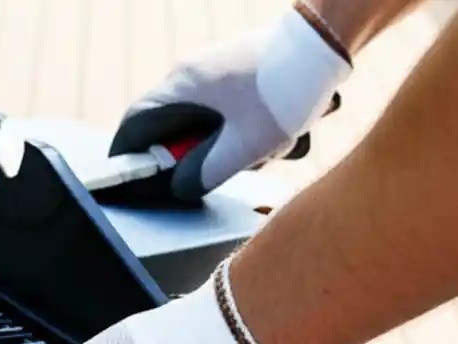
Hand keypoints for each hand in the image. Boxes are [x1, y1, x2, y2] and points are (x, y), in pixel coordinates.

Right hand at [110, 6, 350, 201]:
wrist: (325, 41)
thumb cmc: (285, 88)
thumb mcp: (246, 146)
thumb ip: (207, 173)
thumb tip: (182, 187)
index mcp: (182, 87)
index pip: (134, 125)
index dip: (132, 157)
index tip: (140, 183)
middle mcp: (192, 75)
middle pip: (175, 128)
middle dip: (200, 155)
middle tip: (227, 167)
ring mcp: (217, 71)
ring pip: (210, 123)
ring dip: (235, 145)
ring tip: (270, 145)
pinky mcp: (241, 72)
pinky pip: (234, 112)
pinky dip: (252, 129)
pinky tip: (283, 130)